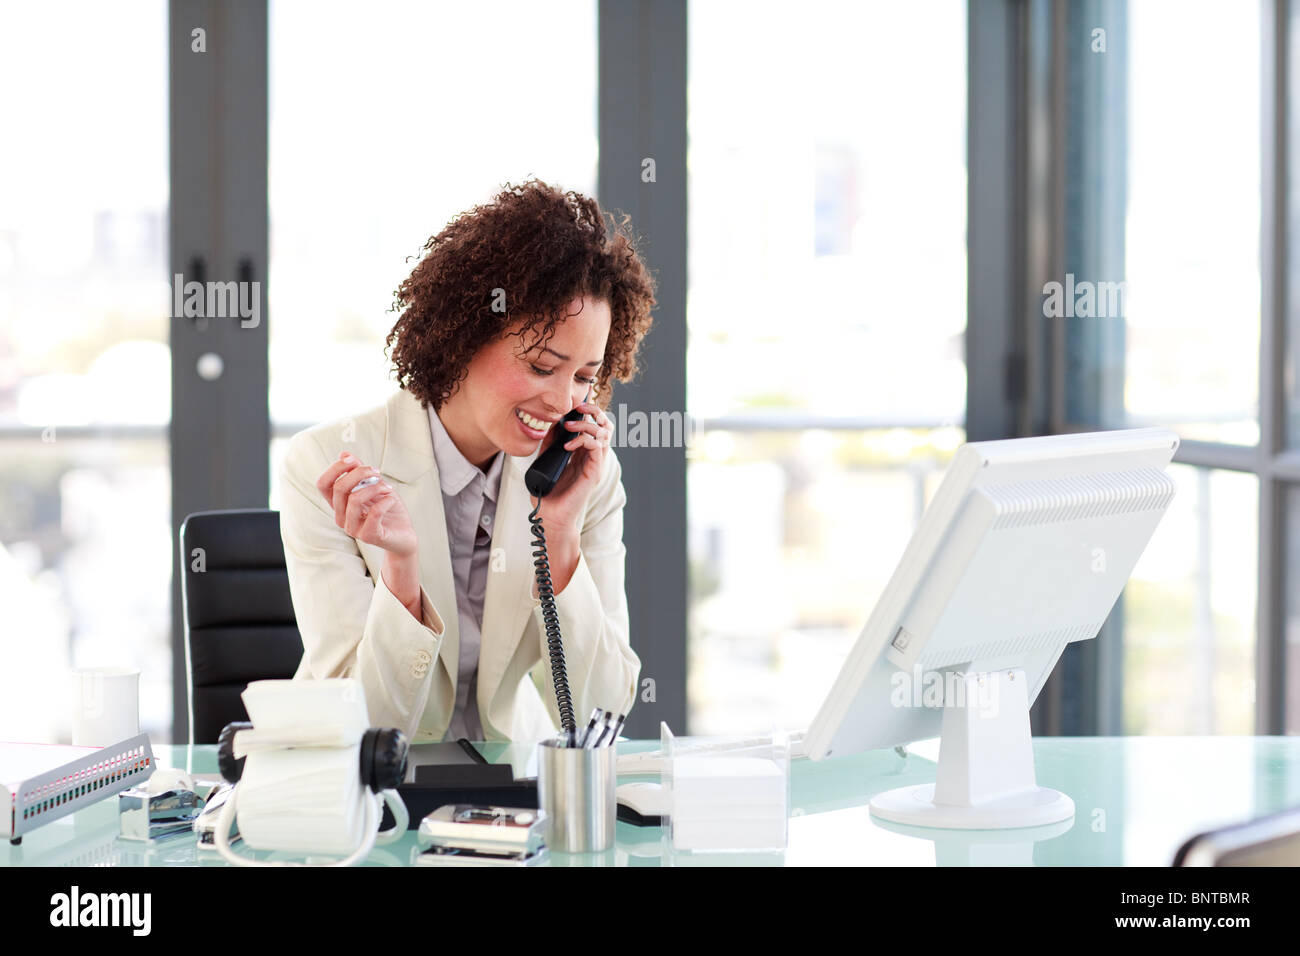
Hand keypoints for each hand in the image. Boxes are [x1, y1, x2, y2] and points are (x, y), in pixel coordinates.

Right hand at [314, 453, 416, 558]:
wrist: (404, 535)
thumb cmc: (388, 509)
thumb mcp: (375, 485)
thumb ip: (360, 472)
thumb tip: (344, 454)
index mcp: (339, 504)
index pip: (323, 484)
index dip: (335, 468)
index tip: (353, 460)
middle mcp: (341, 517)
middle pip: (339, 488)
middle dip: (360, 473)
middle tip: (377, 472)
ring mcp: (353, 528)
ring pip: (355, 499)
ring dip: (375, 487)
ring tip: (388, 487)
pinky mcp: (368, 536)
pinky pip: (374, 512)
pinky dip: (386, 500)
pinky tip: (392, 500)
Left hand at [533, 400, 612, 537]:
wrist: (550, 516)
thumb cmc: (549, 492)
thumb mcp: (545, 459)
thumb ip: (550, 441)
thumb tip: (550, 421)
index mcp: (584, 451)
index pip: (595, 423)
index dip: (589, 409)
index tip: (574, 402)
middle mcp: (593, 456)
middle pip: (605, 424)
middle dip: (594, 411)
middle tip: (578, 408)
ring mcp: (595, 464)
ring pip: (604, 433)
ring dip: (587, 425)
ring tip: (570, 427)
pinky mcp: (594, 472)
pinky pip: (597, 448)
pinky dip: (584, 441)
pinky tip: (569, 445)